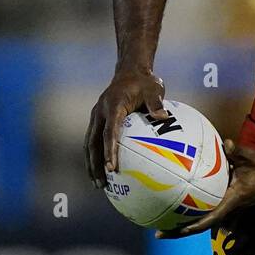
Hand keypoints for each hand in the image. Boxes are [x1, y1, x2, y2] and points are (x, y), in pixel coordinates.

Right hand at [84, 69, 167, 186]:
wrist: (130, 70)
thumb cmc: (145, 81)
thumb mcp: (154, 88)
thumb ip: (156, 103)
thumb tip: (164, 118)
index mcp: (112, 106)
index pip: (109, 132)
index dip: (109, 151)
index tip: (111, 168)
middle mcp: (100, 112)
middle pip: (92, 143)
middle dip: (95, 165)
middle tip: (101, 184)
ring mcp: (97, 117)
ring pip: (89, 144)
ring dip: (92, 165)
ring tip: (98, 185)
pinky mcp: (99, 121)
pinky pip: (94, 141)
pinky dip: (97, 157)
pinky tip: (104, 173)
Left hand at [155, 140, 254, 238]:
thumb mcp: (252, 159)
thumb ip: (237, 152)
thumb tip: (225, 143)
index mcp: (232, 201)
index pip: (210, 219)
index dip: (193, 227)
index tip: (178, 230)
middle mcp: (227, 210)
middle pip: (200, 226)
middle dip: (180, 231)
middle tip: (158, 233)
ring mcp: (226, 210)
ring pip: (203, 221)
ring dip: (184, 225)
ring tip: (162, 223)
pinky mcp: (225, 204)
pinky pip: (206, 211)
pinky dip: (192, 212)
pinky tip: (177, 206)